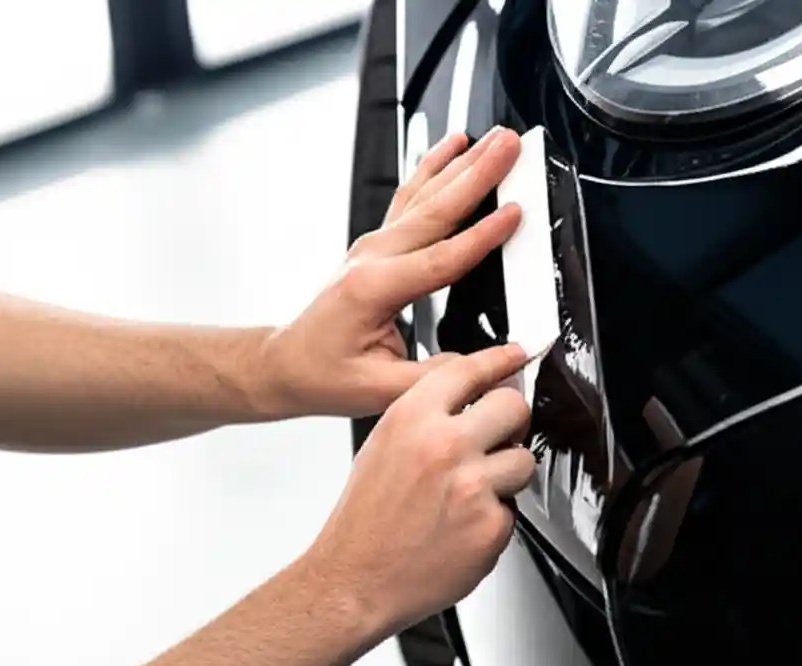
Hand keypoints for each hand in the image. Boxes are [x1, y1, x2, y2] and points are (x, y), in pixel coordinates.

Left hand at [259, 126, 522, 418]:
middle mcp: (372, 258)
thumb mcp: (383, 390)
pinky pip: (411, 196)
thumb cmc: (324, 375)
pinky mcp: (378, 244)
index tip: (514, 212)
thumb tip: (496, 363)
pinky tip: (453, 146)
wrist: (287, 364)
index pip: (440, 259)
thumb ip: (441, 375)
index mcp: (374, 290)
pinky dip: (434, 166)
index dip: (481, 237)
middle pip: (435, 210)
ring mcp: (373, 246)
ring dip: (463, 163)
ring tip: (493, 139)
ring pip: (425, 195)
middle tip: (509, 146)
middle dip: (478, 174)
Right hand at [306, 343, 535, 635]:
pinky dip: (494, 518)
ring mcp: (472, 486)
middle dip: (511, 421)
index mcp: (412, 419)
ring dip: (506, 474)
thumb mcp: (383, 444)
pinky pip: (513, 509)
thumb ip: (427, 416)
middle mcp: (444, 446)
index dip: (500, 361)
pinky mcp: (490, 525)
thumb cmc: (365, 518)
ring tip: (471, 492)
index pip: (470, 370)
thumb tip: (473, 398)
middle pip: (514, 407)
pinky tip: (463, 526)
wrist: (354, 580)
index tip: (517, 356)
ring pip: (523, 460)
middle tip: (499, 436)